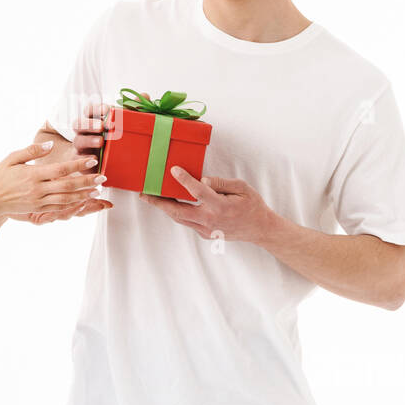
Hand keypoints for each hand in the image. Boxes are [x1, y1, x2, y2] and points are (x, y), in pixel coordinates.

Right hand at [15, 98, 134, 224]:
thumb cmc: (0, 176)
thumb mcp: (12, 158)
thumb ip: (31, 151)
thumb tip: (49, 145)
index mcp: (33, 174)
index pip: (61, 169)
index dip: (78, 165)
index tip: (92, 160)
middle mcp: (38, 189)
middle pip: (68, 185)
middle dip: (87, 181)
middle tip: (103, 177)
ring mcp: (39, 201)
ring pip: (66, 199)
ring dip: (84, 195)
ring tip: (97, 190)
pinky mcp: (38, 209)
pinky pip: (59, 207)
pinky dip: (73, 205)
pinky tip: (82, 201)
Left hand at [139, 167, 275, 243]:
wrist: (259, 229)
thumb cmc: (252, 205)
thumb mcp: (242, 188)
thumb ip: (221, 182)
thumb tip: (202, 179)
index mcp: (220, 206)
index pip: (198, 191)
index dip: (184, 180)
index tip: (173, 170)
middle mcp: (210, 220)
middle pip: (178, 211)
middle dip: (159, 202)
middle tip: (144, 194)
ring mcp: (207, 229)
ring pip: (180, 218)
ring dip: (165, 208)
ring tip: (151, 198)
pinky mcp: (206, 234)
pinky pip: (188, 221)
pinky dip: (178, 212)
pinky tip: (171, 204)